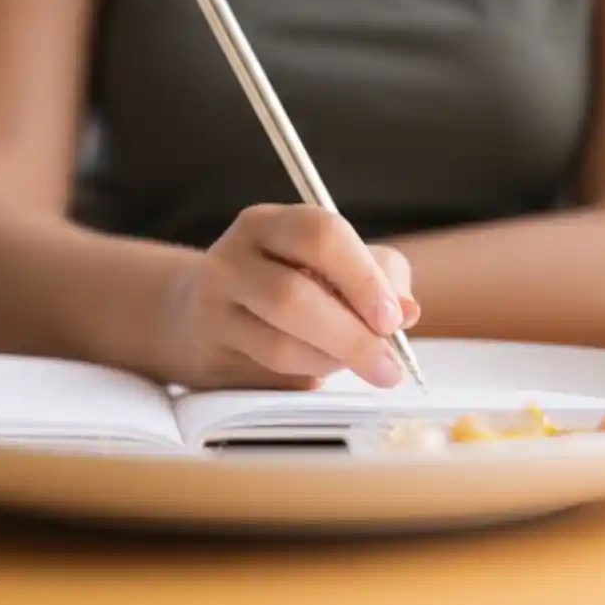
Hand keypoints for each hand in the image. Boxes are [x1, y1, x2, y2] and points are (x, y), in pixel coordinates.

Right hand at [162, 204, 419, 389]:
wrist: (195, 315)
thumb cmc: (285, 282)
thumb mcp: (334, 264)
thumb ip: (380, 277)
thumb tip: (408, 311)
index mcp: (266, 224)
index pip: (319, 236)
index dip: (362, 278)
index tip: (393, 318)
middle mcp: (230, 260)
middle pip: (293, 297)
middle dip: (352, 337)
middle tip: (387, 366)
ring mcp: (212, 309)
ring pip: (281, 346)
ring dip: (330, 364)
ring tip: (352, 364)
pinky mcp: (209, 356)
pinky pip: (270, 379)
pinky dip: (306, 380)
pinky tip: (313, 370)